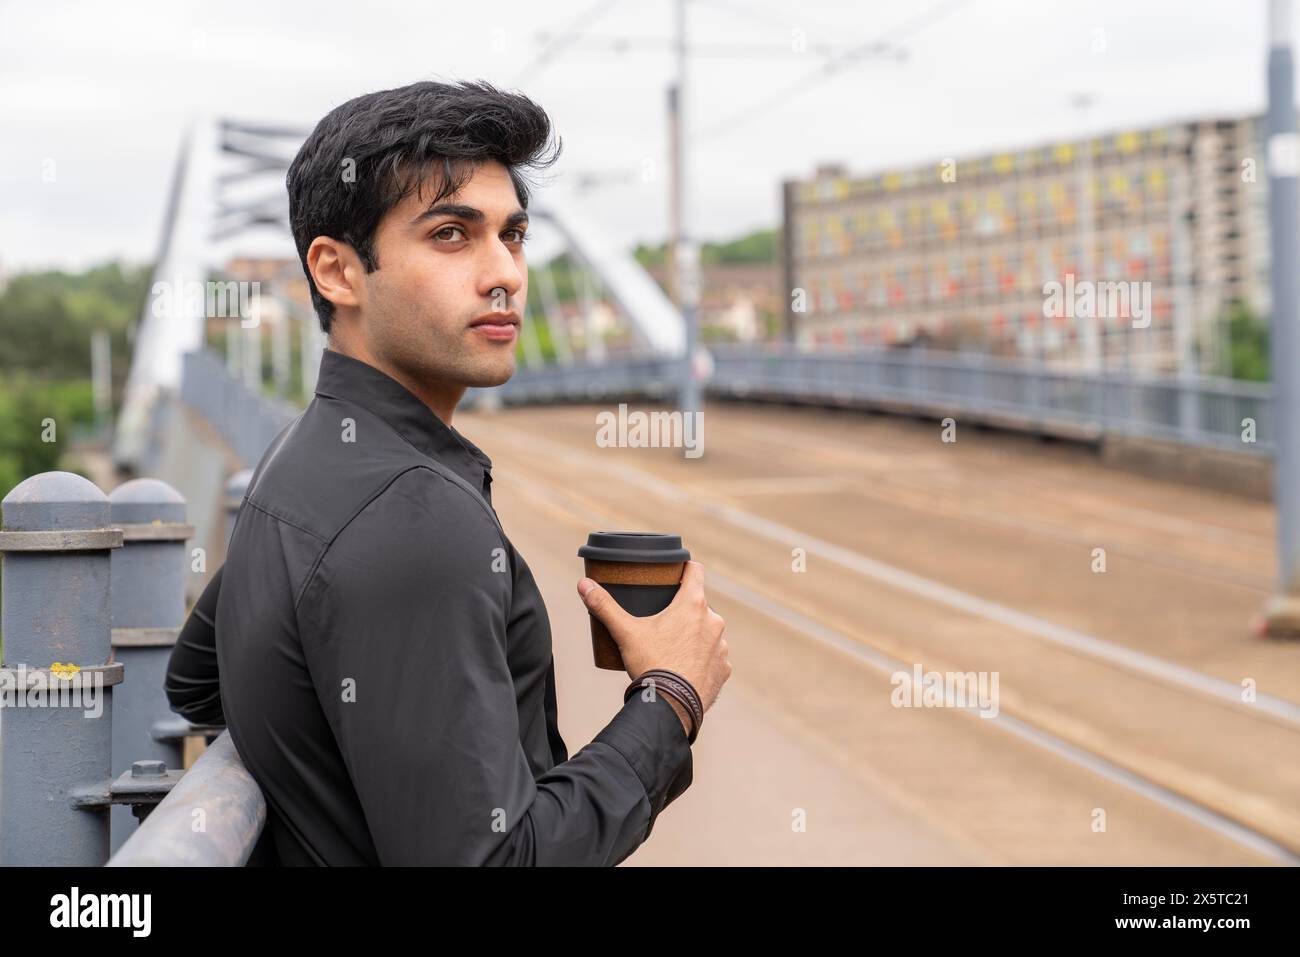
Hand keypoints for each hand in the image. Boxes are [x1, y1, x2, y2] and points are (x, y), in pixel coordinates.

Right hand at [577, 560, 731, 733]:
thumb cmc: (651, 665)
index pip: (695, 571)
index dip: (685, 567)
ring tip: (674, 646)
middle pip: (699, 604)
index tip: (675, 572)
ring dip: (696, 634)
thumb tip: (583, 584)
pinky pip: (714, 657)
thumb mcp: (625, 632)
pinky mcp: (724, 669)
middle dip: (684, 609)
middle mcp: (713, 621)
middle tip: (664, 618)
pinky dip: (702, 658)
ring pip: (708, 631)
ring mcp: (721, 646)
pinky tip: (688, 666)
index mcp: (693, 604)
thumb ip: (604, 606)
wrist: (671, 707)